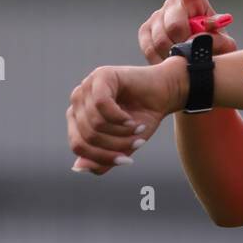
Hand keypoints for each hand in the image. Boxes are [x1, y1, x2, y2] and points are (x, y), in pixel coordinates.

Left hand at [67, 61, 183, 173]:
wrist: (165, 93)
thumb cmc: (142, 117)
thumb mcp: (123, 145)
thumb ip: (100, 159)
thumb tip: (77, 167)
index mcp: (77, 119)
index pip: (78, 146)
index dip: (102, 157)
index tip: (127, 160)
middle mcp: (78, 102)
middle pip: (87, 136)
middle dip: (115, 146)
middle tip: (137, 143)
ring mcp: (87, 87)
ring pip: (95, 123)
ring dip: (121, 133)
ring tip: (137, 129)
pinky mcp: (101, 75)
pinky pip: (102, 104)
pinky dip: (120, 118)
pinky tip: (131, 119)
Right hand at [137, 0, 236, 63]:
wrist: (196, 62)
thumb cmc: (214, 50)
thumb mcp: (225, 46)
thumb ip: (219, 41)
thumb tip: (201, 38)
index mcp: (195, 2)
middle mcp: (173, 5)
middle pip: (174, 23)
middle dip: (185, 42)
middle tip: (192, 52)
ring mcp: (157, 16)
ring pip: (161, 39)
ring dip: (174, 54)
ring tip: (184, 59)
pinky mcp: (145, 31)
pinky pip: (150, 47)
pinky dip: (161, 59)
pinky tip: (170, 60)